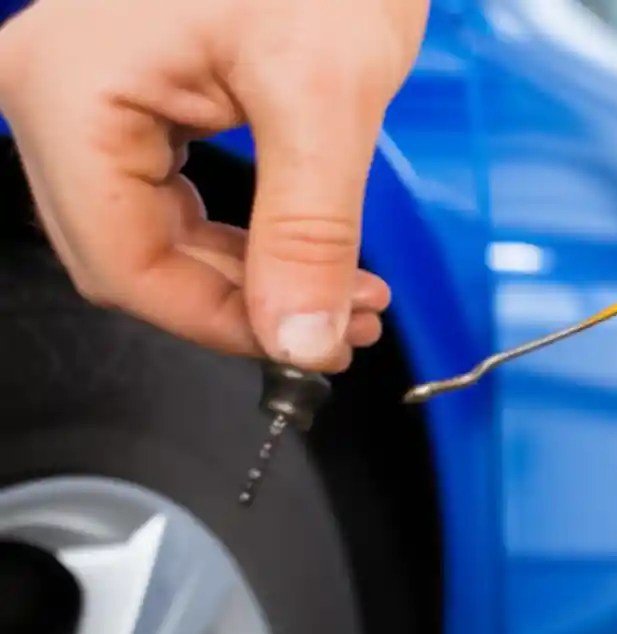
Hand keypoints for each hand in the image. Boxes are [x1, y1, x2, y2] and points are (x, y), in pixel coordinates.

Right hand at [0, 0, 430, 371]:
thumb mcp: (325, 93)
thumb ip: (309, 231)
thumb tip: (298, 340)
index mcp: (70, 92)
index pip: (125, 267)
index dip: (222, 326)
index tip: (309, 348)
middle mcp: (55, 94)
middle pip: (133, 256)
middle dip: (245, 305)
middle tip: (341, 326)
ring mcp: (89, 90)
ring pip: (156, 233)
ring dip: (251, 276)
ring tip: (346, 295)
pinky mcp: (135, 87)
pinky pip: (173, 193)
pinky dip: (243, 233)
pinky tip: (309, 251)